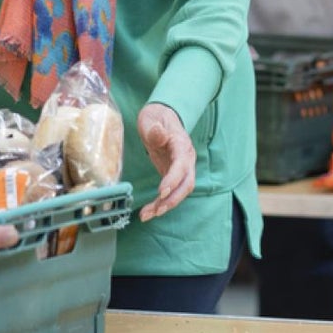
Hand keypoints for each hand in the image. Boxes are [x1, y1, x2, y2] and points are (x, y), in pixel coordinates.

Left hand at [138, 102, 194, 221]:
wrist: (161, 117)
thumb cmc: (156, 117)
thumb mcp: (152, 119)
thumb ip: (155, 129)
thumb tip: (160, 133)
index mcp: (182, 146)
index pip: (181, 166)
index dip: (173, 180)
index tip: (161, 191)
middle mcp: (186, 160)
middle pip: (186, 184)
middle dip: (172, 199)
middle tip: (156, 210)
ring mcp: (181, 169)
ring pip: (179, 192)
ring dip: (165, 206)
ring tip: (146, 215)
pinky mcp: (173, 176)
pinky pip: (170, 193)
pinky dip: (160, 203)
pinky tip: (148, 211)